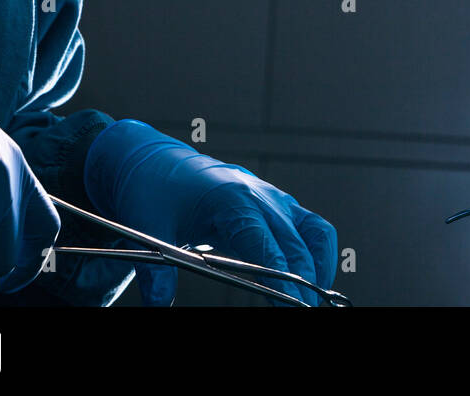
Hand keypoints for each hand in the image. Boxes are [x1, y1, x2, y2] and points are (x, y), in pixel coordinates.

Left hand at [84, 120, 337, 305]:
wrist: (155, 160)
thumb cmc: (155, 187)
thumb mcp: (150, 228)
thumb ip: (157, 270)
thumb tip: (159, 301)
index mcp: (232, 199)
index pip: (267, 245)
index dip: (283, 277)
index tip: (291, 302)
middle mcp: (260, 196)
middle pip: (296, 243)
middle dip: (306, 279)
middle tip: (304, 307)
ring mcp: (272, 198)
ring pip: (315, 230)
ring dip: (319, 264)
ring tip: (313, 295)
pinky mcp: (275, 203)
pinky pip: (309, 226)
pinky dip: (316, 251)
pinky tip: (309, 275)